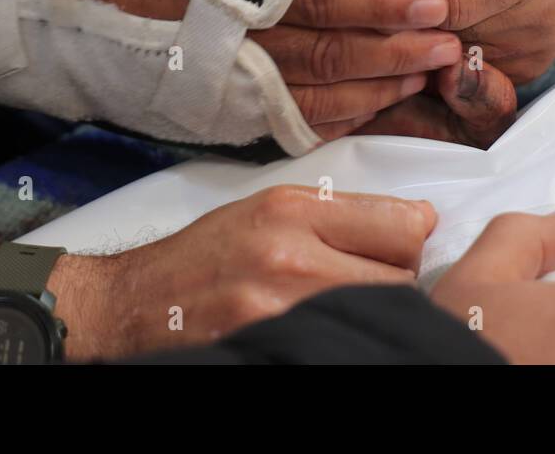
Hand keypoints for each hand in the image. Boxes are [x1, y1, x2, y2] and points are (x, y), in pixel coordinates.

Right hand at [27, 0, 465, 140]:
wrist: (67, 15)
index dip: (380, 2)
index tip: (433, 1)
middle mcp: (230, 46)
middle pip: (333, 55)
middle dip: (399, 51)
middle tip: (451, 42)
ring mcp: (226, 90)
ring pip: (322, 99)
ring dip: (382, 88)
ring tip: (429, 70)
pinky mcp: (224, 116)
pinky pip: (295, 123)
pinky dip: (344, 116)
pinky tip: (379, 100)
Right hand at [106, 185, 435, 353]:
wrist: (136, 304)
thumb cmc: (203, 257)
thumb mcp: (267, 209)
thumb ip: (340, 212)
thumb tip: (419, 221)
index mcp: (291, 209)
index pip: (403, 224)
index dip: (408, 238)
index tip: (399, 245)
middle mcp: (290, 256)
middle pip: (402, 275)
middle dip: (394, 280)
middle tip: (364, 282)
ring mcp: (284, 310)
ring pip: (382, 312)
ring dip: (374, 311)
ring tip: (340, 306)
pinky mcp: (277, 345)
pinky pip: (345, 342)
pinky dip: (346, 338)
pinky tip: (327, 330)